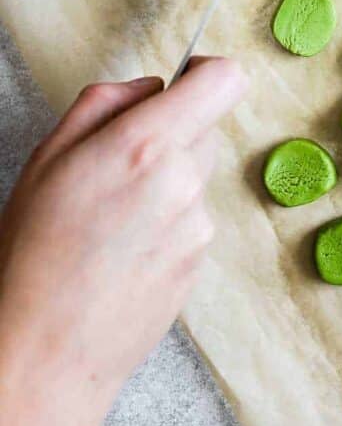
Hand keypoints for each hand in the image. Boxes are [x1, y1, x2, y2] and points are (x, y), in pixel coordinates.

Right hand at [0, 57, 246, 425]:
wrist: (42, 354)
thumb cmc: (33, 253)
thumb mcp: (50, 155)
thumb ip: (107, 102)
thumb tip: (152, 87)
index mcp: (146, 145)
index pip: (225, 81)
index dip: (208, 72)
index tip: (186, 80)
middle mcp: (184, 181)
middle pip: (207, 129)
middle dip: (172, 134)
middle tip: (119, 165)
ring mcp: (198, 226)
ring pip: (198, 176)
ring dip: (169, 182)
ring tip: (113, 219)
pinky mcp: (200, 262)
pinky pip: (193, 219)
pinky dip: (167, 223)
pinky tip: (124, 251)